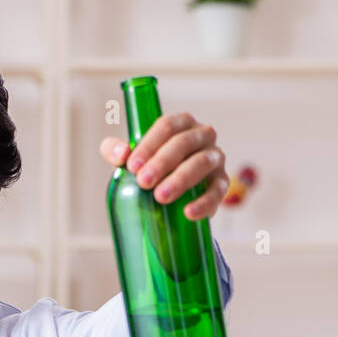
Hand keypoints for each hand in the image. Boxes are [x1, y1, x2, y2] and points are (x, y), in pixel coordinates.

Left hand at [100, 112, 227, 220]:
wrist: (174, 194)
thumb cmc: (151, 167)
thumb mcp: (132, 157)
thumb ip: (115, 150)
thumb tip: (120, 154)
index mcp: (181, 123)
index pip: (167, 126)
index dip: (149, 144)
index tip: (132, 165)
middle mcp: (202, 136)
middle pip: (184, 143)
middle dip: (162, 162)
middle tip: (143, 182)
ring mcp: (215, 158)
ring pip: (202, 163)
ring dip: (180, 179)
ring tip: (160, 197)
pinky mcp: (222, 182)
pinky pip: (218, 191)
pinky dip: (204, 202)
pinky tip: (188, 213)